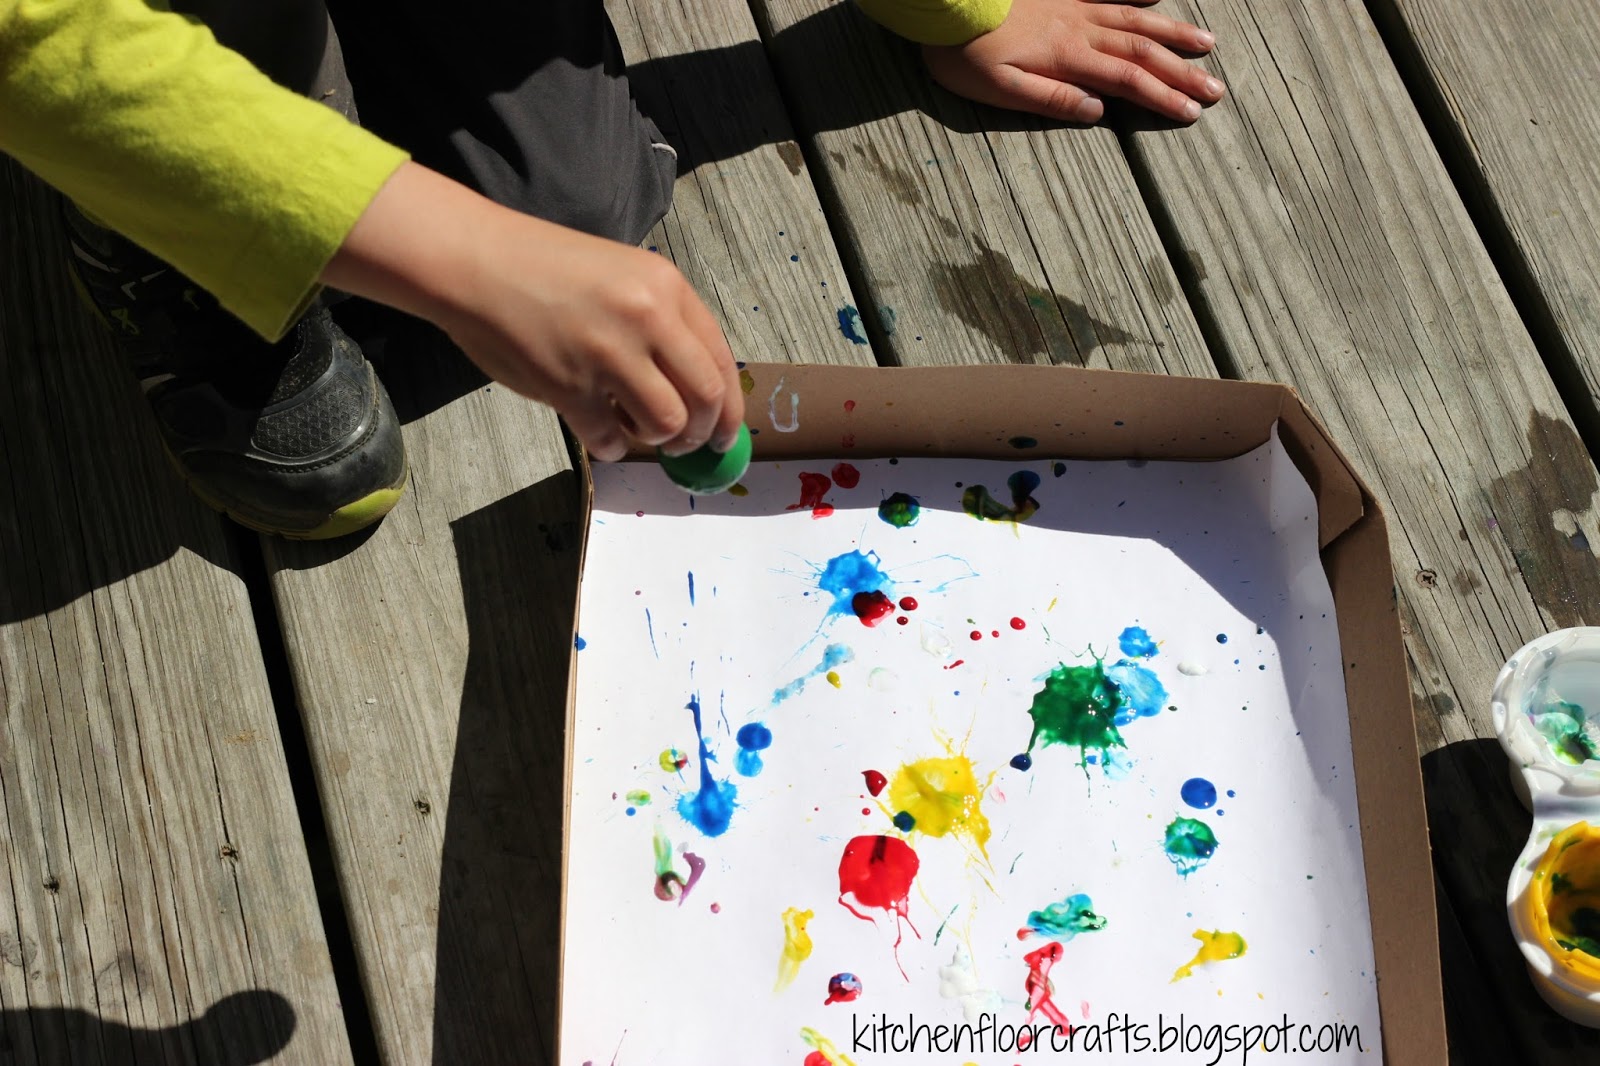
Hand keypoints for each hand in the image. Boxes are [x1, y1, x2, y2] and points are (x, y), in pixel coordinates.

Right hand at [323, 162, 742, 461]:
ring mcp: (609, 353)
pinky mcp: (570, 386)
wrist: (476, 262)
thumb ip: (662, 322)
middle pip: (705, 397)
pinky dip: (610, 445)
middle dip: (701, 432)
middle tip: (684, 443)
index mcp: (666, 287)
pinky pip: (610, 438)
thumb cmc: (545, 268)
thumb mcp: (622, 275)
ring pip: (666, 423)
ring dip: (655, 437)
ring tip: (633, 426)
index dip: (729, 408)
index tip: (726, 434)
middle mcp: (647, 317)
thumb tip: (695, 389)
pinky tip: (598, 431)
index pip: (721, 359)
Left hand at [922, 0, 1223, 124]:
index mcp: (1069, 59)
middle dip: (1181, 72)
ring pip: (1136, 19)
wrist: (949, 5)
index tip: (1193, 112)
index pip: (1127, 82)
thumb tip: (1098, 111)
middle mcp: (1081, 29)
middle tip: (1217, 89)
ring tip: (1207, 44)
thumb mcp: (1000, 90)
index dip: (1162, 98)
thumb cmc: (964, 54)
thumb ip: (1050, 99)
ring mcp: (1075, 6)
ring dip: (1173, 34)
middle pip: (1142, 52)